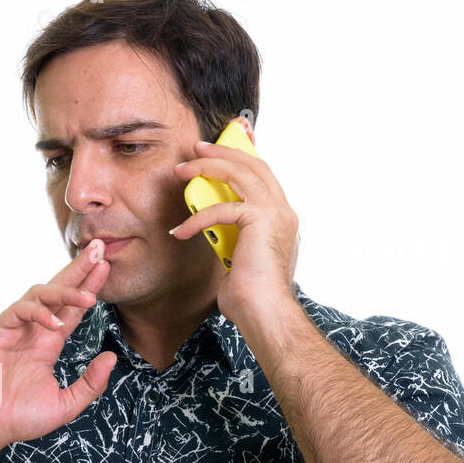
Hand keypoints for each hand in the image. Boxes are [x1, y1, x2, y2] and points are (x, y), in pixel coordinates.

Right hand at [0, 239, 118, 449]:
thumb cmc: (20, 418)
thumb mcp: (66, 404)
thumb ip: (90, 383)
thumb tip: (111, 357)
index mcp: (46, 344)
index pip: (71, 309)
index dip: (88, 287)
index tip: (108, 268)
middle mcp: (32, 331)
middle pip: (58, 291)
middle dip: (79, 269)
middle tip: (101, 249)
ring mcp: (14, 329)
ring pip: (39, 295)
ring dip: (65, 291)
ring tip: (89, 296)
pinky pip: (19, 311)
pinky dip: (38, 313)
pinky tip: (56, 323)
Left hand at [168, 128, 300, 323]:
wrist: (264, 313)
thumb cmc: (250, 297)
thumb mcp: (237, 260)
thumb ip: (231, 240)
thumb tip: (213, 234)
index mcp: (280, 220)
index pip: (262, 178)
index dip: (241, 160)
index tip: (218, 151)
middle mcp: (283, 212)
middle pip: (254, 166)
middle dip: (223, 152)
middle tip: (196, 148)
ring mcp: (276, 213)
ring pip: (241, 173)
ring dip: (208, 167)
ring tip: (182, 169)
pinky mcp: (261, 220)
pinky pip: (223, 208)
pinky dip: (198, 218)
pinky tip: (180, 231)